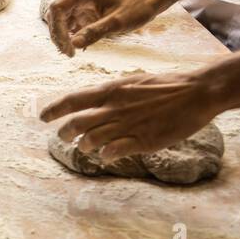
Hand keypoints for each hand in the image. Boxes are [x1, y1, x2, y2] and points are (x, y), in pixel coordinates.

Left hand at [41, 71, 223, 160]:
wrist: (197, 92)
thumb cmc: (166, 86)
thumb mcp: (134, 83)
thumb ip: (112, 95)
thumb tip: (94, 104)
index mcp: (112, 89)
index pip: (73, 100)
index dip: (54, 109)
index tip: (42, 117)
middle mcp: (115, 107)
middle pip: (77, 123)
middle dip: (65, 131)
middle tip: (62, 136)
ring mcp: (128, 125)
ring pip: (92, 140)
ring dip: (84, 145)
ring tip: (84, 147)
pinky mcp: (143, 140)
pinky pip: (114, 151)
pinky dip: (106, 155)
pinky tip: (106, 155)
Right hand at [44, 0, 172, 56]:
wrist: (150, 1)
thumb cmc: (138, 7)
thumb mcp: (118, 22)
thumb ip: (95, 32)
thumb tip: (74, 45)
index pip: (57, 8)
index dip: (57, 29)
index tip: (68, 48)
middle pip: (55, 16)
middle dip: (58, 35)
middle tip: (69, 54)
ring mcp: (81, 4)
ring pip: (61, 22)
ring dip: (63, 38)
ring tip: (73, 54)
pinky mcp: (86, 14)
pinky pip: (72, 27)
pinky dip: (72, 38)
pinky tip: (80, 49)